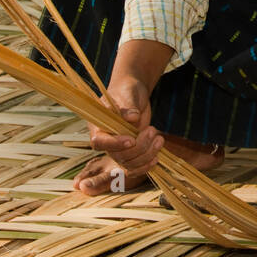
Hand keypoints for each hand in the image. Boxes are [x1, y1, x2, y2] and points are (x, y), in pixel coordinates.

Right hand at [75, 73, 162, 192]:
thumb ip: (127, 106)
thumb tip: (132, 117)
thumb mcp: (127, 94)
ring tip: (159, 139)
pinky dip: (146, 165)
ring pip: (129, 163)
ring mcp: (119, 148)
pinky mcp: (131, 151)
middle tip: (153, 130)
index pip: (99, 142)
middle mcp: (106, 141)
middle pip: (118, 156)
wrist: (134, 94)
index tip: (131, 140)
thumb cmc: (126, 91)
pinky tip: (157, 157)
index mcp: (97, 126)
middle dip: (139, 147)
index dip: (114, 144)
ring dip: (146, 155)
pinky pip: (135, 166)